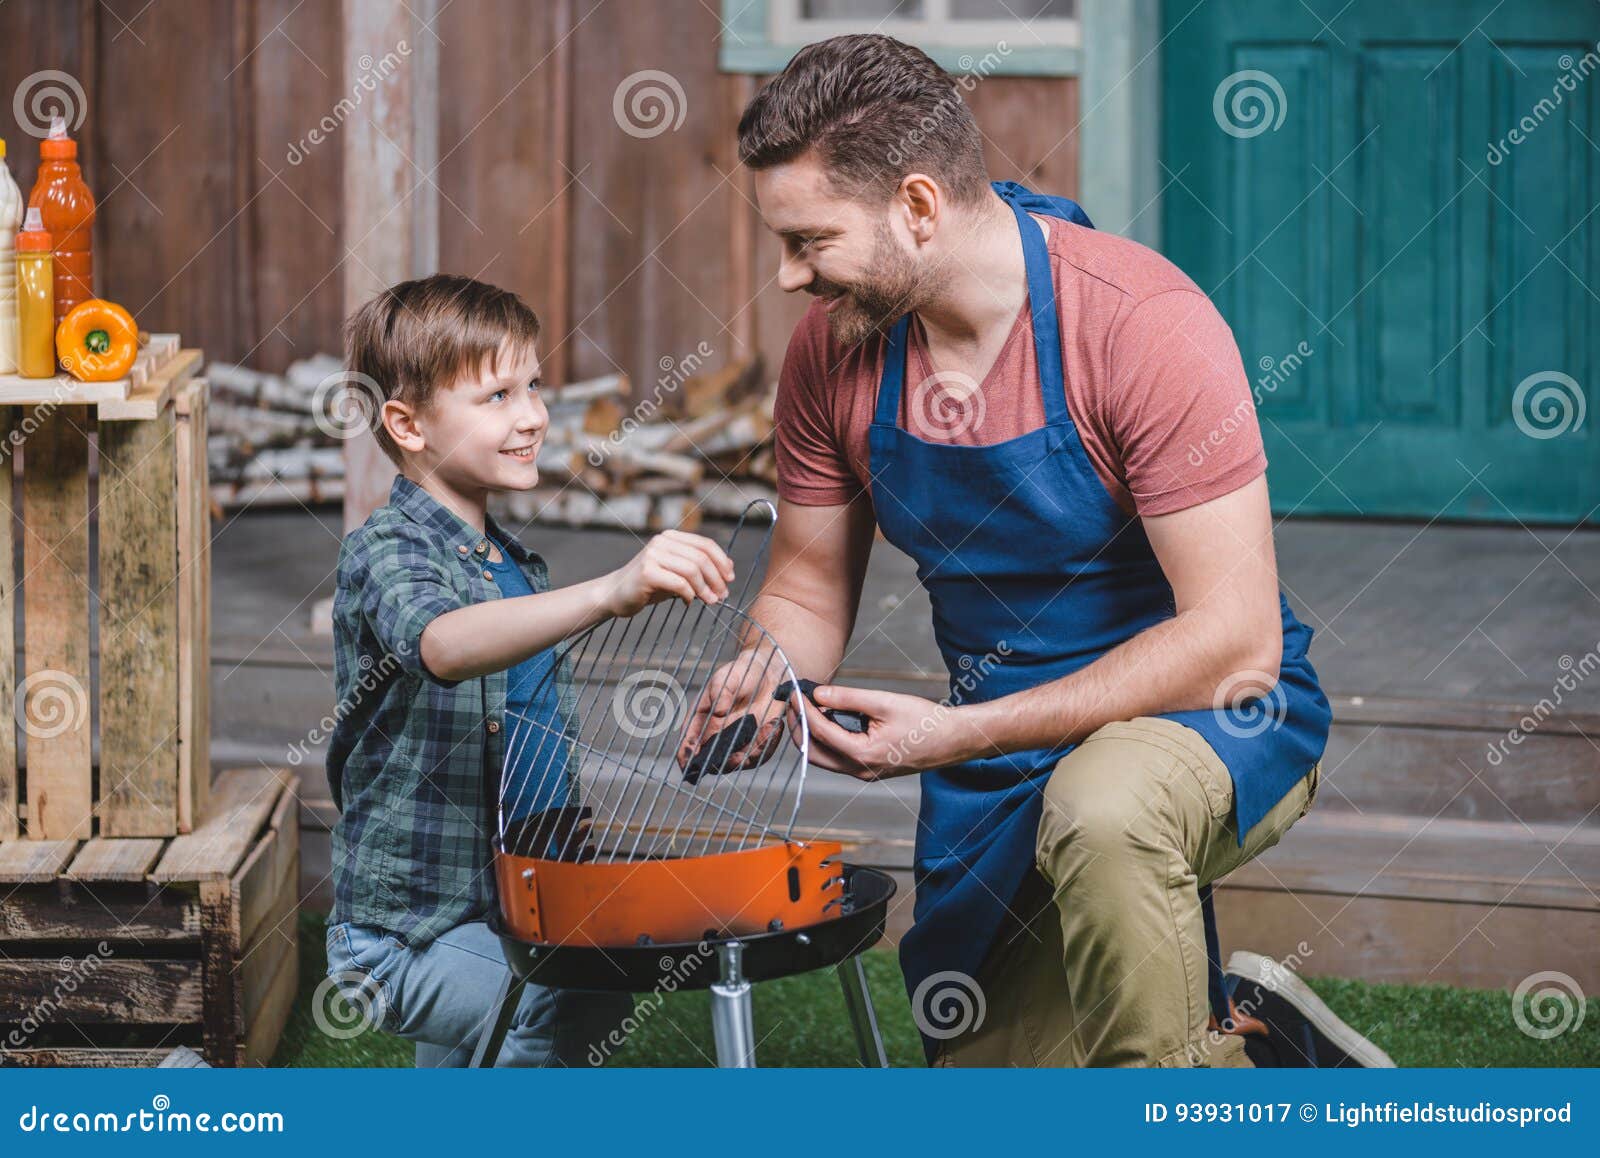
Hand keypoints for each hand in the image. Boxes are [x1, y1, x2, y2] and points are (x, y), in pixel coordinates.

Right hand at [603, 530, 733, 617]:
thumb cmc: (649, 585)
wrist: (614, 594)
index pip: (704, 544)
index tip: (730, 577)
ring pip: (692, 570)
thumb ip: (697, 568)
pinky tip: (688, 603)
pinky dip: (689, 595)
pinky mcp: (647, 572)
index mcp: (670, 538)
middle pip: (701, 558)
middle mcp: (661, 542)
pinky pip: (679, 584)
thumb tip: (727, 570)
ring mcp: (653, 555)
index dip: (722, 561)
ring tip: (711, 601)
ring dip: (705, 589)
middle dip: (716, 578)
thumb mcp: (676, 573)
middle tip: (723, 595)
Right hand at [677, 647, 790, 773]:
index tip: (691, 758)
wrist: (768, 674)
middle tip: (735, 756)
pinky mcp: (755, 744)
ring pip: (736, 761)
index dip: (686, 753)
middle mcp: (715, 735)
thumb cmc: (741, 673)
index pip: (689, 741)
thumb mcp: (727, 676)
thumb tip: (719, 710)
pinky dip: (766, 744)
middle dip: (721, 762)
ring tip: (764, 731)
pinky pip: (758, 753)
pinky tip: (773, 725)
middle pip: (711, 760)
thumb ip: (721, 690)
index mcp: (701, 720)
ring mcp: (735, 742)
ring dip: (749, 754)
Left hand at [797, 684, 986, 780]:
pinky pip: (838, 758)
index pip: (820, 732)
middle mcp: (860, 770)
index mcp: (863, 755)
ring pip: (824, 758)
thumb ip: (848, 698)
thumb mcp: (884, 702)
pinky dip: (827, 741)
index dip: (804, 711)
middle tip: (794, 703)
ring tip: (809, 708)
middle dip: (799, 727)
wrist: (952, 740)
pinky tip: (829, 720)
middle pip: (814, 752)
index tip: (795, 693)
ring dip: (811, 735)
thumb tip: (819, 694)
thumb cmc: (925, 722)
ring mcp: (864, 773)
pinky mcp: (869, 770)